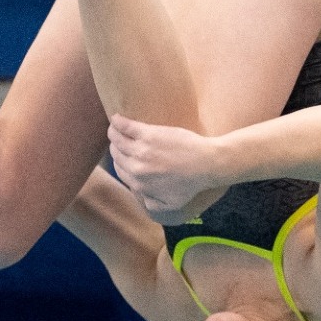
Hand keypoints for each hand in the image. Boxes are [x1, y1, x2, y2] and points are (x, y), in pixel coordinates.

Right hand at [107, 115, 222, 221]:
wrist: (207, 164)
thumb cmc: (191, 183)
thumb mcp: (171, 203)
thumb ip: (152, 203)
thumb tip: (140, 196)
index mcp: (138, 184)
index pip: (120, 170)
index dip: (121, 162)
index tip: (124, 155)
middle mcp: (136, 168)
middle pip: (116, 155)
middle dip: (116, 148)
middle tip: (121, 141)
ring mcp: (141, 151)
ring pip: (116, 139)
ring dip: (113, 133)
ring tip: (116, 128)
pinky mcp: (148, 135)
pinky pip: (125, 127)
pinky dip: (117, 122)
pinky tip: (116, 118)